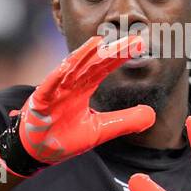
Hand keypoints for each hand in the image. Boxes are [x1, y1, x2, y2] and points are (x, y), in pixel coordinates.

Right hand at [0, 33, 156, 176]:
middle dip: (110, 51)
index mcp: (84, 87)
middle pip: (92, 63)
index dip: (121, 55)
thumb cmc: (65, 136)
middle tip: (131, 39)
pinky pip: (48, 87)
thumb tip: (152, 116)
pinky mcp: (40, 102)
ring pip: (70, 69)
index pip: (105, 66)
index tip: (140, 44)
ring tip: (98, 42)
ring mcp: (55, 91)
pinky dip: (55, 77)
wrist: (38, 151)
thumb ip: (124, 121)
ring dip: (83, 56)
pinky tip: (66, 67)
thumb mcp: (100, 130)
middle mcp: (71, 84)